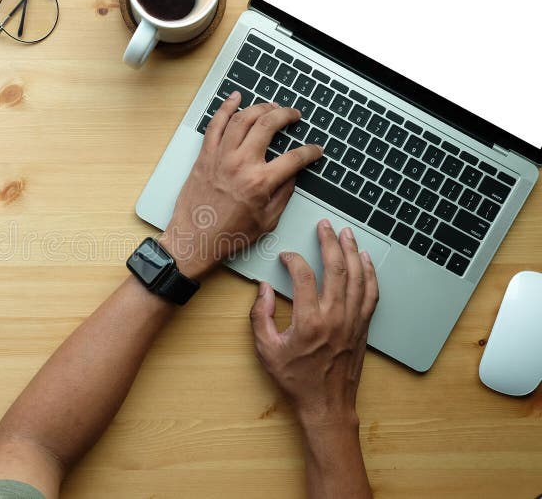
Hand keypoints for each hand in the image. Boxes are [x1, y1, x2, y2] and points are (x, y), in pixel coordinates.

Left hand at [159, 92, 322, 279]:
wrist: (194, 240)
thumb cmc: (227, 234)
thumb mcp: (267, 221)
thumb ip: (283, 195)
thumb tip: (292, 176)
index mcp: (260, 183)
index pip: (294, 158)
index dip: (310, 152)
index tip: (315, 150)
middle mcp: (241, 164)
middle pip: (268, 125)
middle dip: (286, 115)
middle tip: (294, 115)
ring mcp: (220, 157)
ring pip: (243, 118)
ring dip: (260, 107)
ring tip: (271, 106)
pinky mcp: (205, 156)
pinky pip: (215, 125)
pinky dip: (225, 108)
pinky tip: (235, 98)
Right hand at [249, 220, 378, 427]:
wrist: (327, 405)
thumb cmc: (296, 380)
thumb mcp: (266, 350)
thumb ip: (260, 316)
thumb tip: (263, 289)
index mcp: (309, 321)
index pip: (303, 276)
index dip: (294, 260)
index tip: (286, 257)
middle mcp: (335, 317)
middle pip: (336, 268)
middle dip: (329, 242)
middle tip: (325, 226)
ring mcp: (353, 321)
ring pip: (357, 277)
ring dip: (352, 251)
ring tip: (346, 234)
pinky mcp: (363, 327)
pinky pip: (371, 293)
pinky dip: (370, 274)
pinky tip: (365, 261)